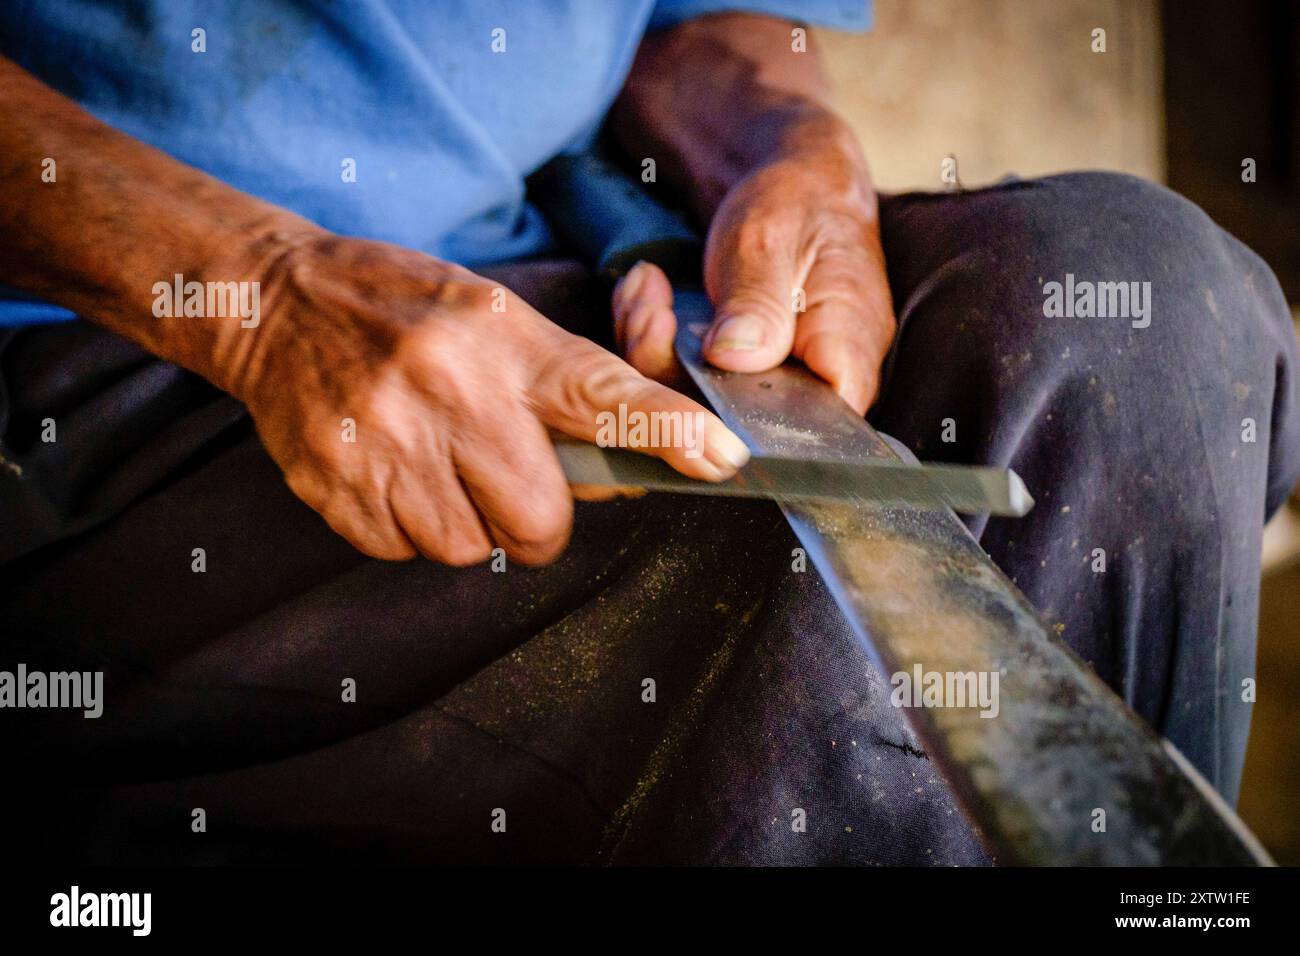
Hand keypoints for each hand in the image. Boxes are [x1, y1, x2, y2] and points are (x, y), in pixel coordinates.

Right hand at [233, 233, 749, 563]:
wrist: (273, 306)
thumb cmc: (402, 309)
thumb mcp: (492, 317)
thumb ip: (559, 389)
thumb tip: (619, 472)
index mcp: (498, 341)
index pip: (602, 390)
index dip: (669, 430)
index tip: (724, 458)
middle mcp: (447, 392)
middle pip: (540, 519)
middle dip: (540, 519)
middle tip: (511, 479)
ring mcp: (387, 446)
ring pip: (473, 548)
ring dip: (471, 524)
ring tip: (438, 464)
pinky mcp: (337, 489)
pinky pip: (410, 552)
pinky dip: (414, 528)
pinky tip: (395, 473)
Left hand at [613, 136, 896, 415]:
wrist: (791, 179)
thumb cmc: (795, 201)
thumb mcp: (769, 241)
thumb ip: (758, 303)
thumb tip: (739, 359)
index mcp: (848, 349)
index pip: (819, 428)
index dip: (756, 429)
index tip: (696, 385)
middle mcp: (819, 377)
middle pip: (749, 421)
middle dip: (681, 376)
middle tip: (648, 315)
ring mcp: (779, 377)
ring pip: (710, 402)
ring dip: (660, 354)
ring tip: (642, 293)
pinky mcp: (744, 372)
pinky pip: (698, 379)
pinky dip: (661, 343)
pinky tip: (644, 297)